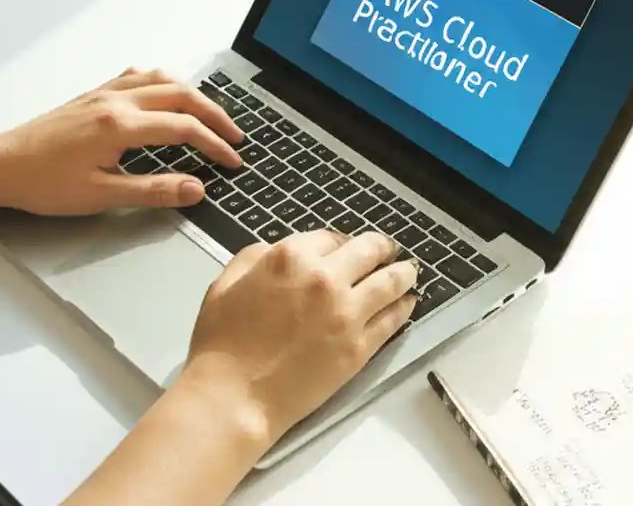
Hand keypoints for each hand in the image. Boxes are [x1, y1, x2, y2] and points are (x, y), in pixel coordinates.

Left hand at [0, 67, 243, 214]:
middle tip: (234, 136)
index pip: (183, 129)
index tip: (231, 160)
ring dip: (193, 94)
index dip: (214, 145)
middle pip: (181, 95)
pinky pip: (137, 76)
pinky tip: (166, 93)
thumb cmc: (43, 182)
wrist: (2, 164)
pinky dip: (163, 82)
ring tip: (210, 114)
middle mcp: (115, 102)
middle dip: (215, 115)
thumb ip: (153, 190)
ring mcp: (104, 94)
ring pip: (162, 79)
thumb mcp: (101, 195)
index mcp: (119, 126)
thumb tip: (194, 188)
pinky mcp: (94, 95)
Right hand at [181, 230, 418, 442]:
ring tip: (410, 271)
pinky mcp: (361, 346)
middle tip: (389, 250)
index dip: (341, 241)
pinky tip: (408, 302)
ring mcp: (348, 313)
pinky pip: (393, 319)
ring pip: (391, 281)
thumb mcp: (225, 283)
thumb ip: (256, 257)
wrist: (234, 396)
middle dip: (382, 248)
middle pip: (370, 250)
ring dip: (404, 272)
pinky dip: (404, 307)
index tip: (348, 247)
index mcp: (291, 258)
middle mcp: (325, 279)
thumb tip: (278, 250)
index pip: (331, 236)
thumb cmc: (222, 343)